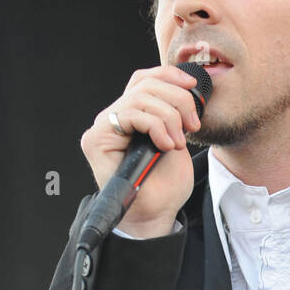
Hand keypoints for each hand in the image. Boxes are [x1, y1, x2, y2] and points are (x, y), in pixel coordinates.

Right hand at [80, 64, 202, 234]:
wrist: (156, 213)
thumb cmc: (165, 184)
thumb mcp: (177, 138)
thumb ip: (173, 112)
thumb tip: (185, 87)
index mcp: (130, 114)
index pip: (144, 79)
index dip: (169, 75)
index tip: (193, 86)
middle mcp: (113, 118)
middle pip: (144, 84)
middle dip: (176, 100)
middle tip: (192, 125)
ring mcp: (103, 127)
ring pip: (140, 98)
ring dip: (168, 117)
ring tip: (178, 141)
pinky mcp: (96, 139)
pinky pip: (129, 115)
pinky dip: (155, 126)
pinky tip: (166, 144)